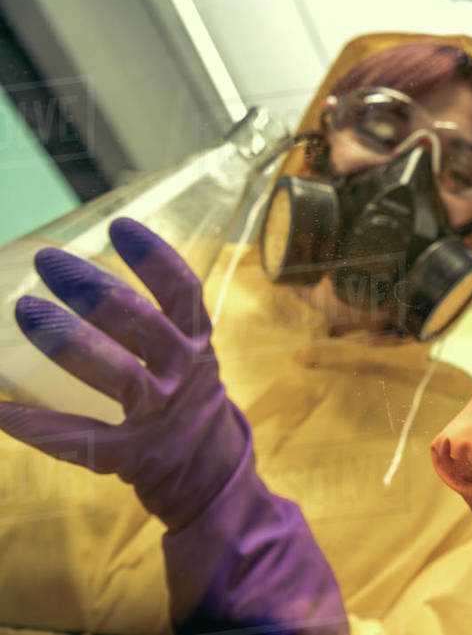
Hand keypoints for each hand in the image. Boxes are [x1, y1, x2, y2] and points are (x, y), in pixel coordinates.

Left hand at [0, 218, 346, 632]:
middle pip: (142, 323)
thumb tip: (89, 288)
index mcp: (199, 347)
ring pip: (117, 374)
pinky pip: (82, 437)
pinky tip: (2, 411)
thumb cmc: (192, 410)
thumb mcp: (192, 364)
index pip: (184, 292)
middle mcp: (186, 376)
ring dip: (68, 341)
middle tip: (49, 262)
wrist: (214, 481)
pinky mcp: (136, 458)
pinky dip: (38, 425)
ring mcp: (164, 418)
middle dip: (92, 288)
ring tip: (25, 312)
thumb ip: (159, 334)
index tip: (119, 226)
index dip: (154, 257)